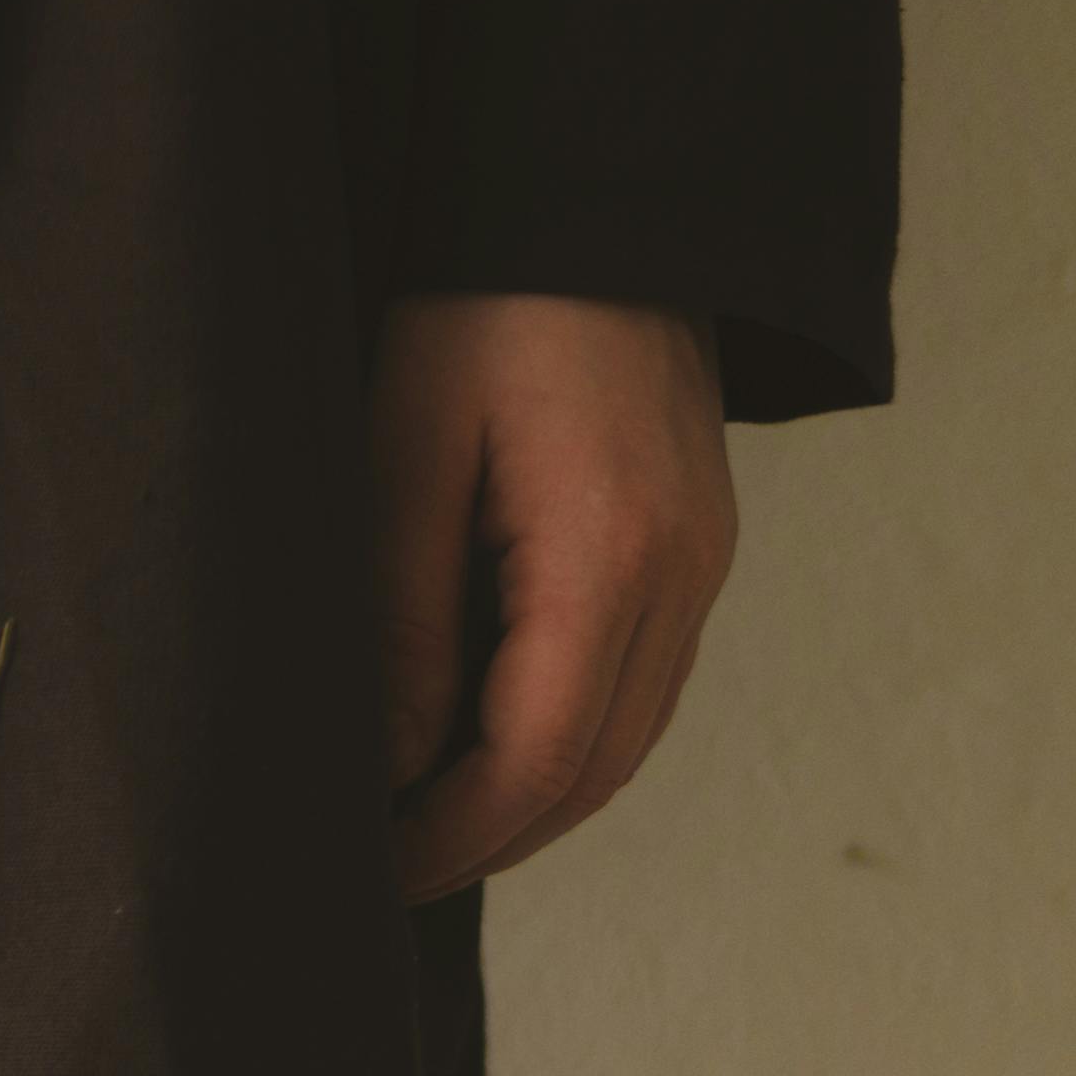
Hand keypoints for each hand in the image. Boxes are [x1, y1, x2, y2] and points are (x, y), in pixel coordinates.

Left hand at [373, 295, 735, 898]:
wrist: (599, 201)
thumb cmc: (482, 311)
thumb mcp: (403, 461)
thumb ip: (402, 627)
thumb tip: (392, 769)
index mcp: (611, 557)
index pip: (537, 759)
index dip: (451, 838)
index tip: (370, 873)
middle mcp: (684, 573)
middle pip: (597, 771)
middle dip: (490, 840)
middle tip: (385, 874)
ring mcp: (705, 559)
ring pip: (627, 739)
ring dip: (531, 800)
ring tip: (424, 827)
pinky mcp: (697, 541)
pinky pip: (641, 681)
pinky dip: (567, 738)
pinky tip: (485, 745)